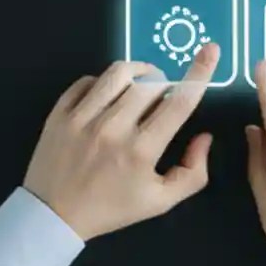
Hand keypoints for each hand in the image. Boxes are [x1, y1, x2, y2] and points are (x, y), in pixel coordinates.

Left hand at [22, 44, 219, 239]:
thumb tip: (204, 137)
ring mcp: (82, 118)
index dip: (199, 73)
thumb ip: (192, 172)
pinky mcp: (60, 112)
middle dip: (164, 83)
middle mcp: (112, 129)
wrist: (54, 215)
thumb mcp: (160, 202)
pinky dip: (103, 81)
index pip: (178, 103)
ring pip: (117, 73)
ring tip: (142, 81)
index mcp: (141, 151)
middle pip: (149, 84)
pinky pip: (87, 80)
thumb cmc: (111, 208)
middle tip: (162, 95)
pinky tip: (107, 95)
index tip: (210, 50)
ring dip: (137, 71)